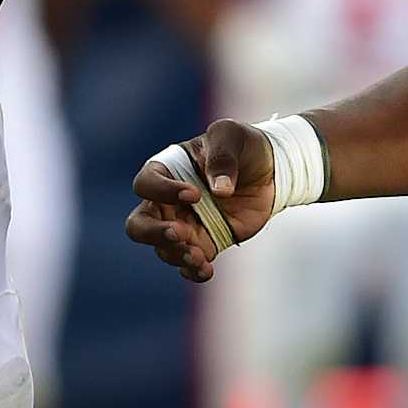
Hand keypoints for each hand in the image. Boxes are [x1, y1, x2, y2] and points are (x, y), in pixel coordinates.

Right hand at [124, 119, 276, 282]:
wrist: (269, 170)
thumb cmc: (240, 146)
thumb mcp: (230, 137)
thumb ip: (222, 158)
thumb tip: (220, 192)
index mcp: (166, 170)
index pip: (146, 184)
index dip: (163, 192)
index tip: (194, 194)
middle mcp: (168, 202)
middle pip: (139, 224)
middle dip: (152, 232)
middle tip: (177, 233)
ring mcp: (184, 225)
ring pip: (163, 248)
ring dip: (177, 254)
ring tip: (199, 256)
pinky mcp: (204, 243)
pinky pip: (189, 265)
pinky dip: (194, 271)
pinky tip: (206, 270)